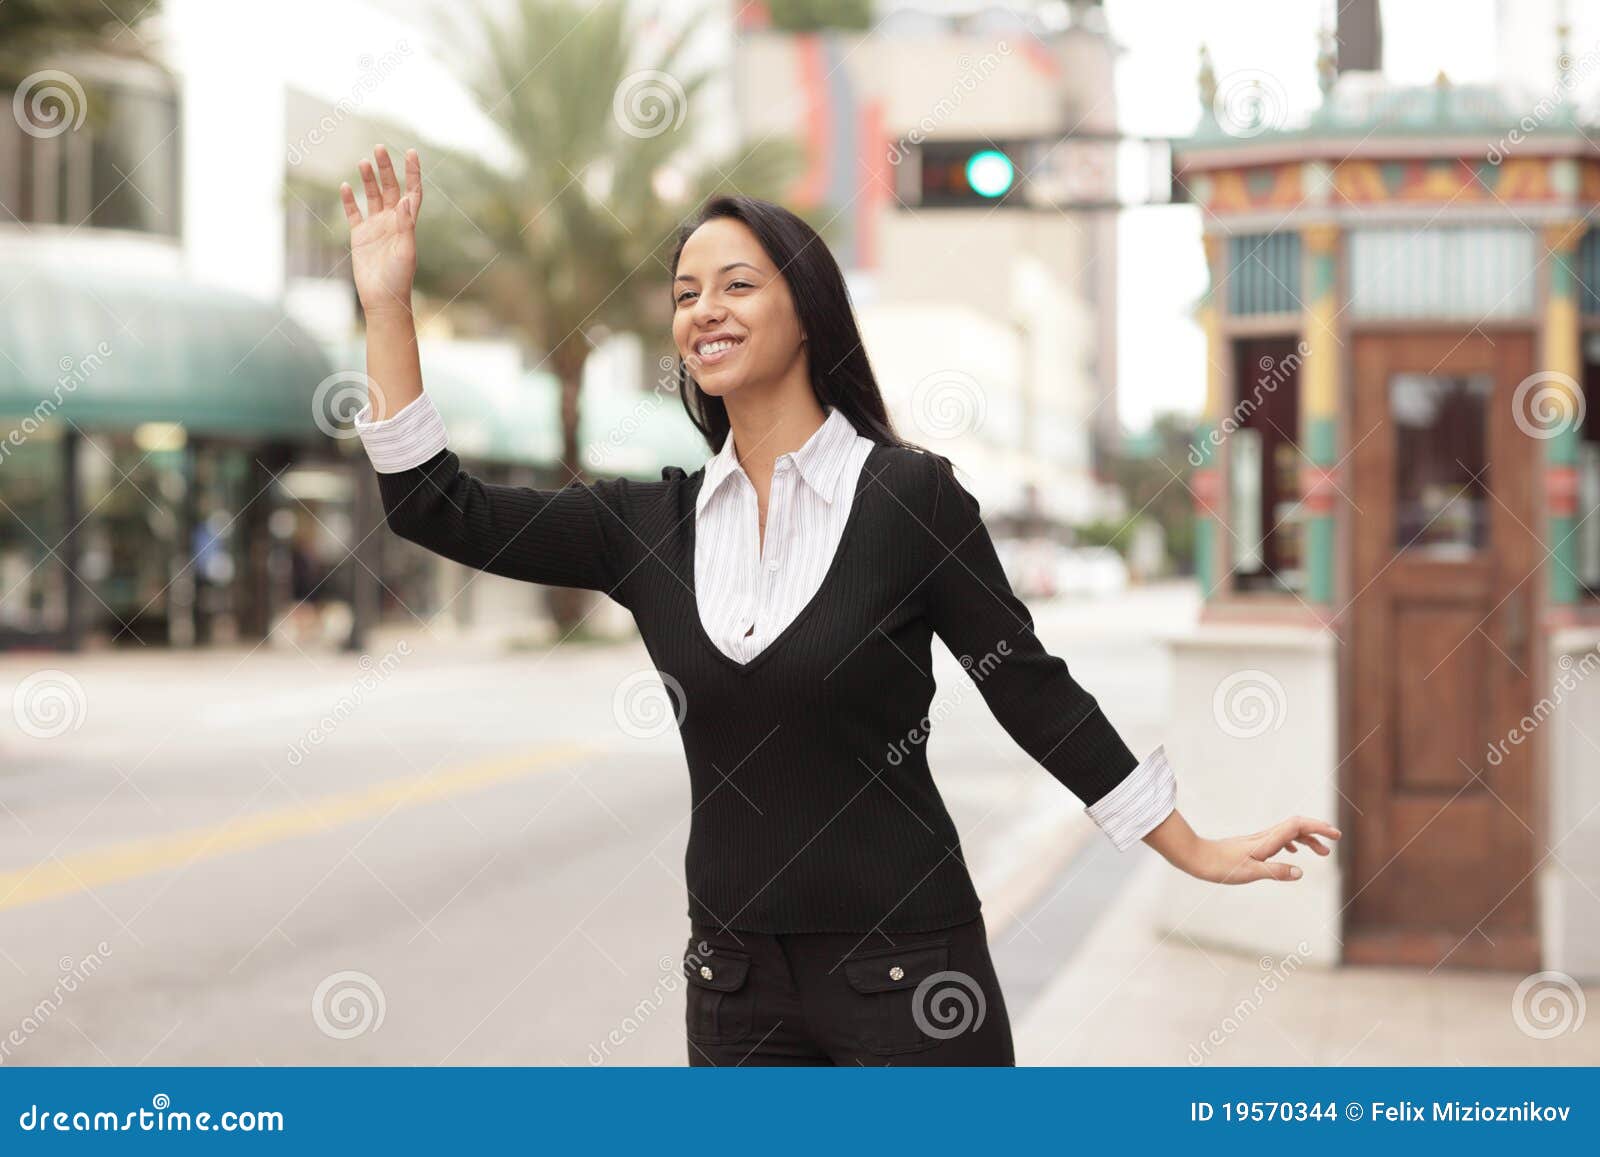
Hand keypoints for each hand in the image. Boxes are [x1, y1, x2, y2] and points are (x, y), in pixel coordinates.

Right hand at [340, 144, 421, 316]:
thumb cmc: (398, 279)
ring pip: (372, 196)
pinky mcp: (360, 236)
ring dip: (368, 178)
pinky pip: (354, 213)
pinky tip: (345, 185)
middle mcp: (392, 222)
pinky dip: (349, 200)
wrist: (382, 299)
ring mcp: (375, 227)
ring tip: (364, 161)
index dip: (413, 173)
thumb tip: (404, 199)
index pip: (412, 192)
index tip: (412, 152)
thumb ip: (405, 225)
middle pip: (390, 188)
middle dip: (386, 168)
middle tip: (379, 148)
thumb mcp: (405, 251)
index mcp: (406, 224)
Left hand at [1173, 815, 1340, 883]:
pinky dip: (1293, 844)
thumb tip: (1300, 872)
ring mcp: (1259, 841)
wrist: (1198, 858)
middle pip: (1296, 826)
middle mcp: (1264, 837)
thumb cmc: (1221, 866)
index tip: (1335, 835)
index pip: (1297, 826)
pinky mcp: (1253, 846)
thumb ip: (1275, 871)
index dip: (1318, 827)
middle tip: (1335, 841)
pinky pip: (1279, 840)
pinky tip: (1294, 855)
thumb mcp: (1250, 872)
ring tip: (1323, 852)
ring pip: (1289, 833)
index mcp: (1267, 841)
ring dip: (1308, 839)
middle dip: (1318, 831)